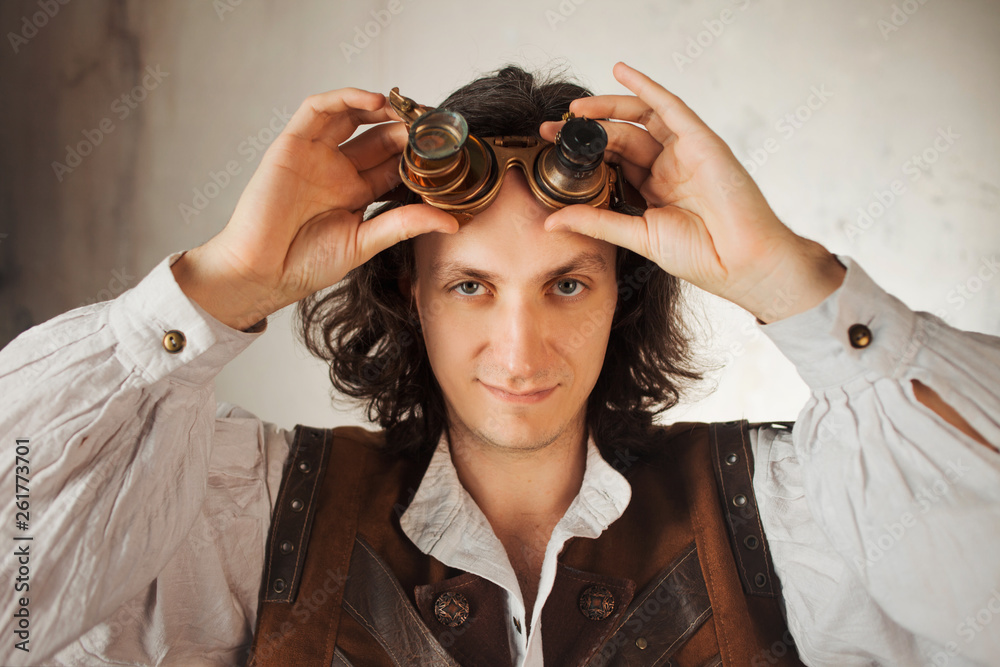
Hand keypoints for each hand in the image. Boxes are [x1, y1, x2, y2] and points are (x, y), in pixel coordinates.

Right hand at [173, 88, 456, 330]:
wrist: (262, 272)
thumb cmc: (305, 264)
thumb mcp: (365, 243)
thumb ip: (404, 225)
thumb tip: (452, 223)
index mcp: (357, 193)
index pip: (394, 164)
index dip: (419, 154)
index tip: (448, 149)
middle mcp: (338, 170)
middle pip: (379, 137)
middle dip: (407, 128)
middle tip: (434, 124)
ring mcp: (315, 155)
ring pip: (352, 116)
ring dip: (382, 107)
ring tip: (409, 111)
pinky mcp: (292, 144)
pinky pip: (318, 109)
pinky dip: (345, 98)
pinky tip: (375, 102)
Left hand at [539, 62, 844, 323]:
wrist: (740, 263)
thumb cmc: (700, 256)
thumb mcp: (636, 236)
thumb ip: (596, 222)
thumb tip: (552, 222)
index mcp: (652, 191)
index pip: (611, 161)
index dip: (582, 152)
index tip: (550, 148)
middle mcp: (667, 167)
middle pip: (621, 137)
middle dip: (586, 130)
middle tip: (552, 129)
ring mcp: (684, 152)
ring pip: (640, 118)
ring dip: (608, 107)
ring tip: (576, 109)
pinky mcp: (701, 141)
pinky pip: (670, 107)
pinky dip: (647, 87)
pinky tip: (622, 72)